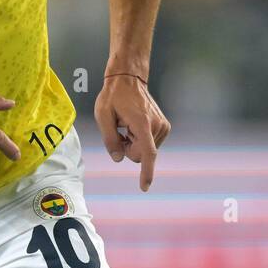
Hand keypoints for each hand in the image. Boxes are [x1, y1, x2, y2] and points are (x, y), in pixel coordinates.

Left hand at [94, 75, 169, 191]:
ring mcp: (163, 126)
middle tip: (120, 132)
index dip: (146, 172)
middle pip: (140, 155)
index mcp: (142, 123)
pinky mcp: (164, 127)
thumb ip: (110, 139)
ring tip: (127, 126)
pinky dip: (139, 141)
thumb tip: (119, 159)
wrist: (129, 80)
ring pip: (145, 152)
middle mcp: (157, 126)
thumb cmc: (113, 97)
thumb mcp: (102, 116)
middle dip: (128, 149)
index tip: (144, 187)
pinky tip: (134, 127)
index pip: (147, 152)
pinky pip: (149, 146)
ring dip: (133, 144)